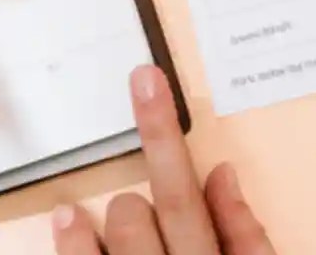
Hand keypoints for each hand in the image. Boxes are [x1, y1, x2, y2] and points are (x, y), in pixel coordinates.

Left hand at [51, 65, 275, 254]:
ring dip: (121, 215)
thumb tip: (223, 174)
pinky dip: (71, 235)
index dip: (162, 133)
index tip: (147, 78)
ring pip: (114, 226)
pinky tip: (69, 218)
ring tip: (125, 221)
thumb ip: (246, 237)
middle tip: (146, 213)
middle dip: (142, 201)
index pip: (182, 194)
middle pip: (140, 209)